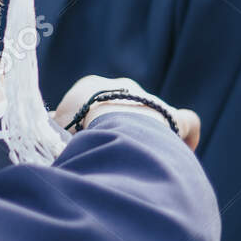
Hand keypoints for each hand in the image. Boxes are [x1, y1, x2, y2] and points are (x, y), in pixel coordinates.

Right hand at [54, 75, 200, 150]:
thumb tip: (53, 137)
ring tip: (136, 155)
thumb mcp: (56, 128)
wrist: (112, 125)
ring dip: (143, 132)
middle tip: (107, 148)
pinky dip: (186, 135)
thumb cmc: (77, 127)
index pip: (83, 103)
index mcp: (91, 86)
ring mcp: (150, 100)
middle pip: (117, 106)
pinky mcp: (174, 115)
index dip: (80, 125)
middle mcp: (122, 86)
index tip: (77, 142)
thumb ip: (57, 130)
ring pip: (149, 114)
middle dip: (113, 124)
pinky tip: (181, 149)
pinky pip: (187, 122)